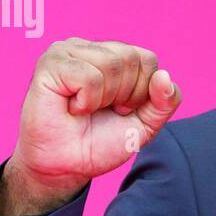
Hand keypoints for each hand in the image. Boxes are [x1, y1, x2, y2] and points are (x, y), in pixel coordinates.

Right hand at [0, 38, 182, 215]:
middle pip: (131, 59)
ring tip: (85, 109)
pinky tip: (72, 108)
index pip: (147, 59)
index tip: (120, 109)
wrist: (65, 167)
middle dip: (124, 95)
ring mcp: (66, 51)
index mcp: (112, 55)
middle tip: (101, 111)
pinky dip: (87, 101)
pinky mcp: (50, 63)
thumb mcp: (145, 124)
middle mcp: (89, 48)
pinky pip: (89, 76)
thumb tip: (164, 76)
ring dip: (105, 98)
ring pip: (112, 64)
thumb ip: (165, 102)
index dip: (141, 92)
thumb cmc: (99, 142)